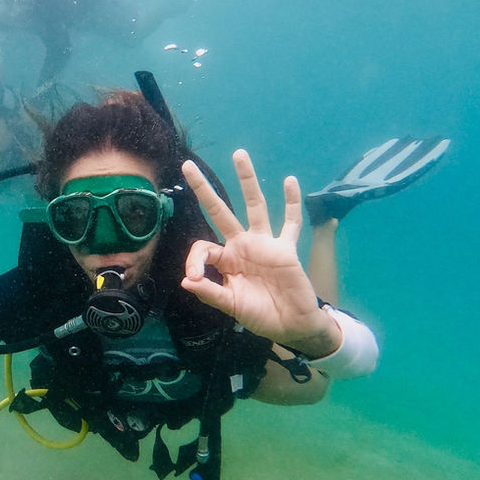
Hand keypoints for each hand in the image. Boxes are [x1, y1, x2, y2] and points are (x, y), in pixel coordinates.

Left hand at [181, 153, 340, 356]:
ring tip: (239, 155)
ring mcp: (264, 244)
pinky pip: (290, 223)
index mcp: (225, 260)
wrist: (291, 325)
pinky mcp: (285, 248)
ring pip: (254, 206)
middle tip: (187, 166)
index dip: (194, 260)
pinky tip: (290, 181)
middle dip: (204, 190)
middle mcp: (242, 245)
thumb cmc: (260, 316)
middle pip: (220, 211)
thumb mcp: (231, 306)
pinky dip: (292, 203)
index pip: (203, 247)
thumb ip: (210, 293)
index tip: (194, 278)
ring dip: (247, 180)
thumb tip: (186, 281)